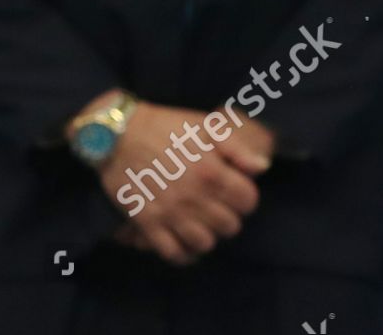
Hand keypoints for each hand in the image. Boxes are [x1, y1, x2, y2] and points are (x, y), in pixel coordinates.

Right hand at [99, 101, 270, 265]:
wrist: (120, 135)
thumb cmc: (168, 127)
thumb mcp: (208, 127)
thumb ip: (238, 150)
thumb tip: (262, 169)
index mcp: (212, 172)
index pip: (248, 202)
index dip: (246, 198)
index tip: (238, 193)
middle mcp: (194, 197)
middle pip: (230, 226)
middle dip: (230, 217)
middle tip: (220, 208)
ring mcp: (170, 214)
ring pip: (205, 243)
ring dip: (209, 235)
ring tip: (204, 224)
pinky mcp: (148, 224)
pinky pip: (172, 253)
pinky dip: (184, 254)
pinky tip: (186, 243)